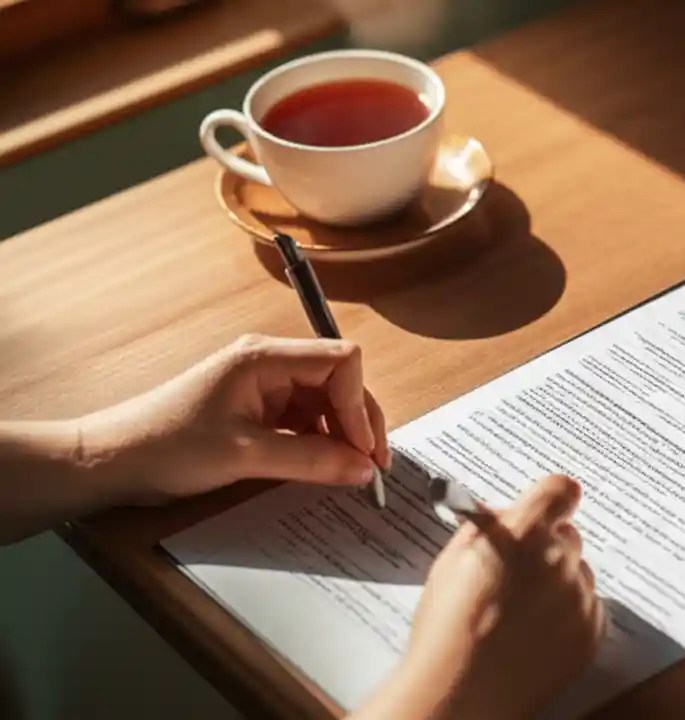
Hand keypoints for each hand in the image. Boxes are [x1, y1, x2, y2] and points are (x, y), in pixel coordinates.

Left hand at [81, 334, 389, 504]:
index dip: (360, 404)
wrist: (113, 461)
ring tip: (352, 473)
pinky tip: (326, 468)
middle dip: (360, 423)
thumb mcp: (245, 456)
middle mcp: (271, 364)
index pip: (341, 361)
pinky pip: (306, 421)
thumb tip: (365, 470)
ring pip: (327, 403)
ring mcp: (265, 387)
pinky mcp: (259, 411)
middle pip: (340, 382)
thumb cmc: (169, 447)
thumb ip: (311, 459)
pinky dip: (322, 443)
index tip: (363, 451)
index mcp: (266, 358)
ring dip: (344, 436)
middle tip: (372, 469)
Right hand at [355, 475, 603, 719]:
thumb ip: (487, 527)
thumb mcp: (451, 562)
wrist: (458, 695)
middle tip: (516, 577)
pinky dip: (568, 618)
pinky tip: (535, 636)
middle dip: (545, 549)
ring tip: (520, 616)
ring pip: (577, 575)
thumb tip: (507, 513)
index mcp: (523, 533)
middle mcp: (559, 559)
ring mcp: (579, 597)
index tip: (545, 512)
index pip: (560, 491)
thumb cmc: (446, 629)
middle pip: (568, 536)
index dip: (551, 501)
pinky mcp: (592, 632)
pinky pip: (589, 609)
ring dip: (557, 586)